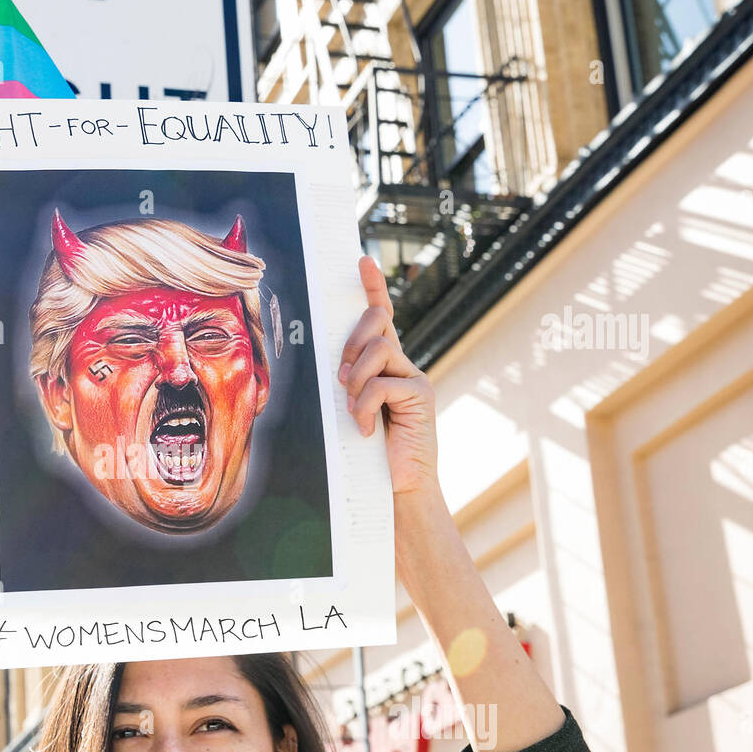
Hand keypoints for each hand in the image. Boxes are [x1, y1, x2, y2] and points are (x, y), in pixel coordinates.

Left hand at [337, 257, 438, 498]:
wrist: (395, 490)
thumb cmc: (365, 455)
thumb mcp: (347, 412)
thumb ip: (346, 385)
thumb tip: (331, 366)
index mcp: (382, 365)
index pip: (380, 316)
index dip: (373, 288)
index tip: (361, 261)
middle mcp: (401, 365)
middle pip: (377, 322)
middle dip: (353, 339)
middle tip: (341, 375)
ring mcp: (414, 378)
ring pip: (379, 349)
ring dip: (357, 379)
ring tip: (353, 410)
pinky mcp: (421, 396)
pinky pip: (382, 384)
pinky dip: (365, 407)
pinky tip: (366, 430)